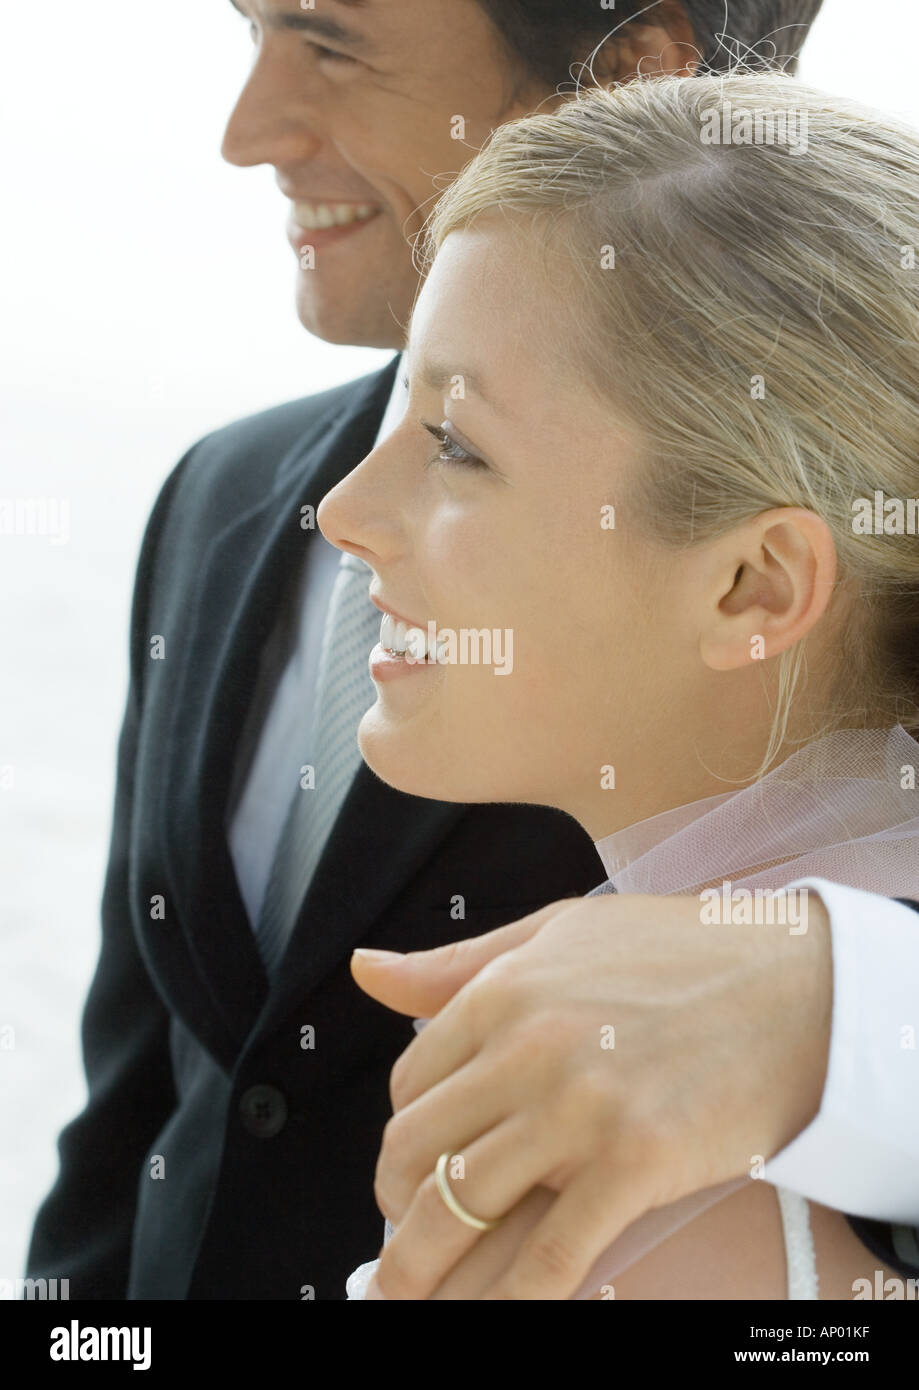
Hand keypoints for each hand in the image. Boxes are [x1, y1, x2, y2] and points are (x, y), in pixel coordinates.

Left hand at [351, 890, 831, 1299]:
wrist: (796, 989)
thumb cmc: (682, 955)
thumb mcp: (559, 932)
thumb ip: (456, 961)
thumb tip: (366, 970)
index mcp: (503, 991)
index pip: (410, 1084)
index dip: (403, 1135)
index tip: (413, 1163)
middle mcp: (527, 1048)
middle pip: (416, 1151)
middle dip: (395, 1206)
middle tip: (401, 1234)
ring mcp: (579, 1109)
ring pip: (461, 1206)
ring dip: (421, 1266)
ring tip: (408, 1292)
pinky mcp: (633, 1163)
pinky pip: (550, 1252)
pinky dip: (511, 1298)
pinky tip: (495, 1313)